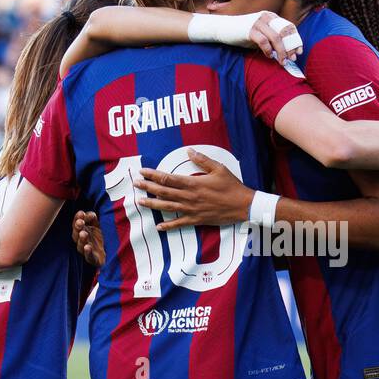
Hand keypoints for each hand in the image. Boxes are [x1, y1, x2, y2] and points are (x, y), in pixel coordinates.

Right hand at [72, 210, 104, 266]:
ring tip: (84, 234)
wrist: (102, 255)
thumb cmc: (96, 238)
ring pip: (80, 245)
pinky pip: (88, 256)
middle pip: (76, 234)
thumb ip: (91, 217)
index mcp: (80, 231)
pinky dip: (87, 252)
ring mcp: (85, 250)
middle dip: (77, 228)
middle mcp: (80, 240)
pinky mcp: (92, 258)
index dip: (77, 218)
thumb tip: (88, 213)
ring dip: (82, 239)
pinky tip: (87, 247)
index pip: (76, 224)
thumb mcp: (95, 225)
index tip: (81, 213)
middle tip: (80, 222)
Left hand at [133, 149, 253, 230]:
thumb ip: (202, 160)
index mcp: (193, 183)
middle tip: (136, 184)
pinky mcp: (196, 220)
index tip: (143, 171)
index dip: (153, 175)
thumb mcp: (219, 168)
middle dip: (148, 187)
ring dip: (152, 204)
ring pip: (167, 207)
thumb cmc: (232, 186)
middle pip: (163, 192)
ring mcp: (192, 210)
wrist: (243, 206)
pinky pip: (179, 223)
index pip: (168, 179)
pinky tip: (159, 226)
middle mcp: (189, 197)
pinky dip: (168, 225)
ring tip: (140, 201)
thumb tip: (189, 151)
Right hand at [248, 11, 301, 65]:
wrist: (224, 28)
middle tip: (292, 58)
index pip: (289, 27)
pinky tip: (268, 55)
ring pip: (276, 38)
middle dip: (290, 47)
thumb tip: (287, 53)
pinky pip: (263, 41)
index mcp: (271, 17)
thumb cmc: (244, 33)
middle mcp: (266, 17)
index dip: (296, 40)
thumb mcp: (261, 34)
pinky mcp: (249, 30)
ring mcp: (257, 22)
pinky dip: (268, 50)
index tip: (299, 51)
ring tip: (282, 61)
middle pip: (284, 33)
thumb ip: (272, 39)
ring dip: (281, 51)